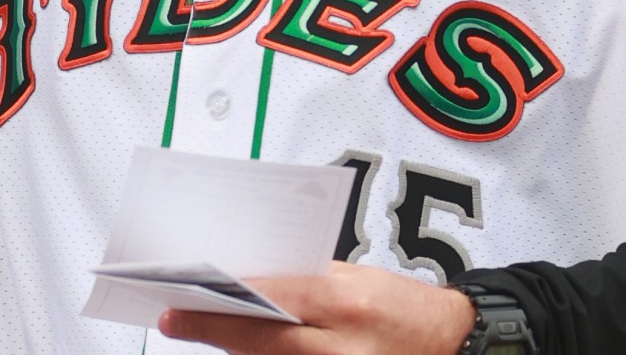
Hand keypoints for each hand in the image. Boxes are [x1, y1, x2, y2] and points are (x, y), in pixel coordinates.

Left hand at [158, 262, 475, 353]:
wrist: (452, 341)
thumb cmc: (404, 306)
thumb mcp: (357, 278)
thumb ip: (305, 280)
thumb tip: (247, 281)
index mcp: (345, 303)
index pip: (270, 300)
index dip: (222, 302)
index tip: (181, 300)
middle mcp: (342, 345)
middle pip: (261, 343)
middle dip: (213, 331)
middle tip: (173, 320)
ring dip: (235, 349)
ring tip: (202, 330)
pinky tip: (240, 350)